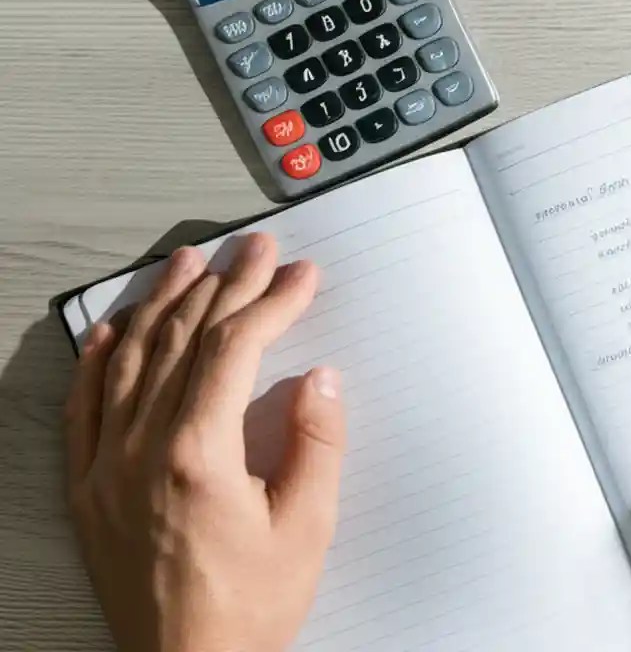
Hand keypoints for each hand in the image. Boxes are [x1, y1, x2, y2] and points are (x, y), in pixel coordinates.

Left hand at [64, 233, 345, 651]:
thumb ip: (315, 446)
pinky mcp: (87, 487)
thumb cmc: (248, 608)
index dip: (272, 303)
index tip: (302, 276)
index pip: (235, 350)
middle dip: (227, 286)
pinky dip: (98, 359)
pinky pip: (83, 406)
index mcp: (198, 454)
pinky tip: (112, 327)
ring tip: (190, 263)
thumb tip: (320, 378)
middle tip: (255, 248)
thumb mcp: (307, 529)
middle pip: (184, 341)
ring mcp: (106, 465)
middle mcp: (141, 448)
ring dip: (163, 303)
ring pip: (130, 360)